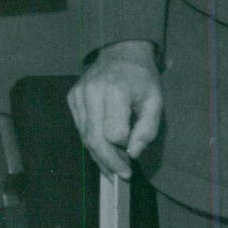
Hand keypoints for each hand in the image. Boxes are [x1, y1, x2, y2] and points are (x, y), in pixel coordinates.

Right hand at [67, 42, 162, 180]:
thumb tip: (133, 154)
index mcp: (115, 91)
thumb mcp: (155, 101)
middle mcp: (91, 92)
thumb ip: (147, 129)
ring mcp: (78, 95)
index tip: (133, 158)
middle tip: (122, 175)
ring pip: (85, 137)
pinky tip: (104, 150)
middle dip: (108, 162)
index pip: (114, 134)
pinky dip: (92, 142)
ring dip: (99, 156)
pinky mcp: (72, 98)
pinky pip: (81, 129)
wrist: (122, 53)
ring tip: (114, 167)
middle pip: (94, 140)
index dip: (125, 149)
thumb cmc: (141, 79)